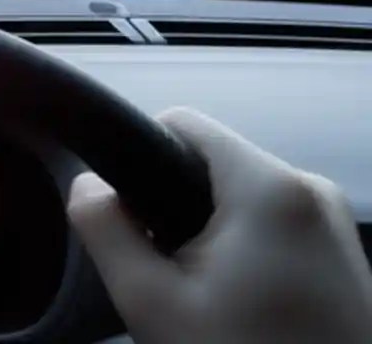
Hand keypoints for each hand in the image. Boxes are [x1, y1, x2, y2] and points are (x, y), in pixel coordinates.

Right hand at [68, 107, 371, 343]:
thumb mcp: (150, 302)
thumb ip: (104, 229)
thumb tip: (85, 185)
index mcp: (269, 187)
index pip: (181, 123)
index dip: (140, 160)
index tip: (132, 221)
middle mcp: (311, 189)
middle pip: (210, 163)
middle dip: (175, 207)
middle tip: (169, 276)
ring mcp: (334, 222)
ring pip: (239, 197)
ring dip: (209, 234)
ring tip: (208, 297)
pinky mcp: (342, 252)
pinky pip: (272, 225)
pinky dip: (244, 251)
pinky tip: (241, 305)